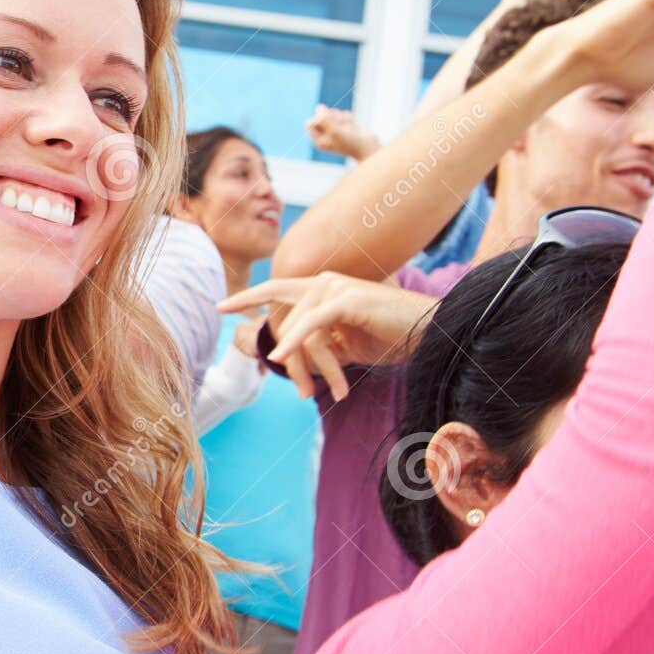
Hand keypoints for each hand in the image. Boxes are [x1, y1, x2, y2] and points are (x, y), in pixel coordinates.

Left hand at [219, 275, 437, 401]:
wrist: (429, 332)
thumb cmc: (391, 337)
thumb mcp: (346, 343)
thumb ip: (318, 344)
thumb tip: (291, 357)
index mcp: (325, 288)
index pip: (280, 289)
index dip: (251, 296)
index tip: (224, 305)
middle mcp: (327, 282)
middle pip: (280, 295)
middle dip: (254, 308)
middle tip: (236, 325)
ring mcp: (337, 288)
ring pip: (298, 319)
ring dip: (296, 351)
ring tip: (293, 371)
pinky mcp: (348, 301)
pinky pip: (313, 322)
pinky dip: (295, 339)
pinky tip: (279, 355)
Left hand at [306, 105, 379, 162]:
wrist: (369, 148)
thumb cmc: (351, 143)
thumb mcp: (334, 131)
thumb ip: (324, 119)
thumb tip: (319, 106)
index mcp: (319, 140)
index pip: (310, 123)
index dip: (319, 119)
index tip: (329, 124)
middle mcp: (326, 136)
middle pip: (321, 116)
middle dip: (331, 117)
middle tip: (340, 126)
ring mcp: (337, 130)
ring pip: (333, 114)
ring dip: (341, 118)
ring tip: (348, 127)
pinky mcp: (347, 125)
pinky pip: (343, 114)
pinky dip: (348, 118)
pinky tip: (354, 126)